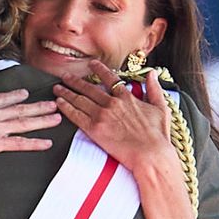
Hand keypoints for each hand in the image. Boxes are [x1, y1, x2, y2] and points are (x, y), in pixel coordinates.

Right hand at [0, 89, 61, 165]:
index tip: (26, 93)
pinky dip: (35, 144)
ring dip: (43, 121)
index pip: (1, 98)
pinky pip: (19, 144)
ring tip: (57, 118)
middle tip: (53, 104)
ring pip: (24, 123)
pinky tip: (46, 143)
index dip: (15, 96)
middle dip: (38, 107)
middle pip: (20, 109)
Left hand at [51, 61, 173, 174]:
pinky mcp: (95, 129)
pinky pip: (76, 116)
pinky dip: (66, 108)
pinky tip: (59, 103)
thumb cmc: (157, 136)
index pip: (110, 78)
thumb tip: (152, 73)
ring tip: (57, 87)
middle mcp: (112, 103)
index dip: (99, 69)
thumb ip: (154, 89)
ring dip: (67, 92)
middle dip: (75, 81)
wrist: (150, 154)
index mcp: (127, 97)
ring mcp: (102, 115)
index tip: (91, 64)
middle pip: (89, 88)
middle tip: (65, 76)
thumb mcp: (161, 107)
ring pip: (80, 100)